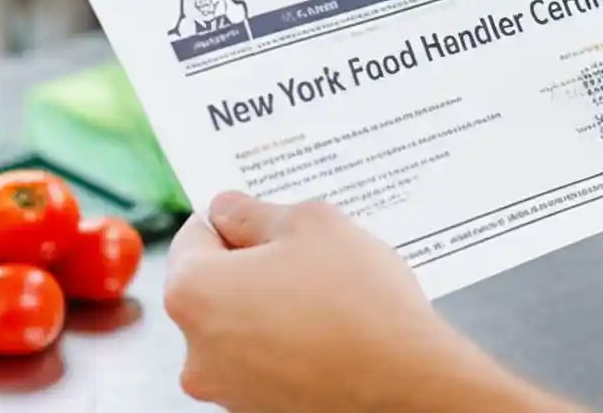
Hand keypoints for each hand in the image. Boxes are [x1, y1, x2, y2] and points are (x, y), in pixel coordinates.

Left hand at [164, 192, 578, 412]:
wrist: (407, 383)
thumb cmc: (359, 301)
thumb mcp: (310, 222)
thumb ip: (254, 211)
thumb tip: (228, 210)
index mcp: (194, 293)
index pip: (195, 234)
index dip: (234, 219)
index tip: (267, 221)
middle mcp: (196, 350)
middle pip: (214, 284)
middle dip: (252, 265)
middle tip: (305, 256)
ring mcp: (226, 389)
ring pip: (239, 324)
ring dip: (269, 305)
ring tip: (325, 296)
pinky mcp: (258, 411)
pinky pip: (263, 360)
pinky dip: (286, 343)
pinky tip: (329, 332)